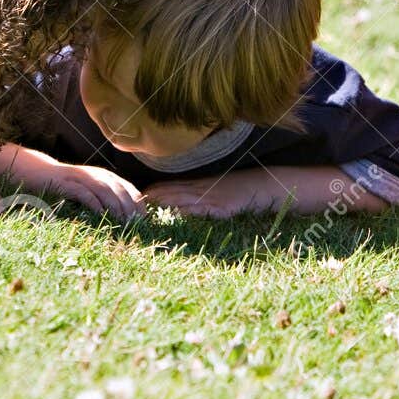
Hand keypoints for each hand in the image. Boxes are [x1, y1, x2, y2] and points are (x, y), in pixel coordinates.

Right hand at [37, 163, 142, 218]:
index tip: (143, 219)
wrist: (41, 173)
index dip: (138, 203)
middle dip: (129, 207)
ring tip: (122, 222)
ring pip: (105, 191)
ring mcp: (82, 178)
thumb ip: (109, 197)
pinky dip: (95, 204)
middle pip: (119, 190)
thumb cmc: (70, 186)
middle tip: (134, 224)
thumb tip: (129, 216)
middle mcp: (97, 174)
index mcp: (106, 176)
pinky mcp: (68, 184)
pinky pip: (85, 194)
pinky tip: (101, 215)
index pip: (129, 188)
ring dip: (115, 207)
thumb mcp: (93, 188)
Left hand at [143, 176, 257, 217]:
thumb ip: (197, 192)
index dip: (155, 190)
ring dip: (166, 203)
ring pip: (184, 199)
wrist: (263, 185)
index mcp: (200, 184)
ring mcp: (212, 198)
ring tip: (149, 206)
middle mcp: (203, 189)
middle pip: (174, 191)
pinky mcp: (222, 209)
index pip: (172, 185)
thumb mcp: (215, 187)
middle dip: (155, 196)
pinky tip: (177, 214)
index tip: (138, 193)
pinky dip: (189, 212)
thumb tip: (178, 200)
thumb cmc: (239, 187)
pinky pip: (203, 210)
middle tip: (136, 201)